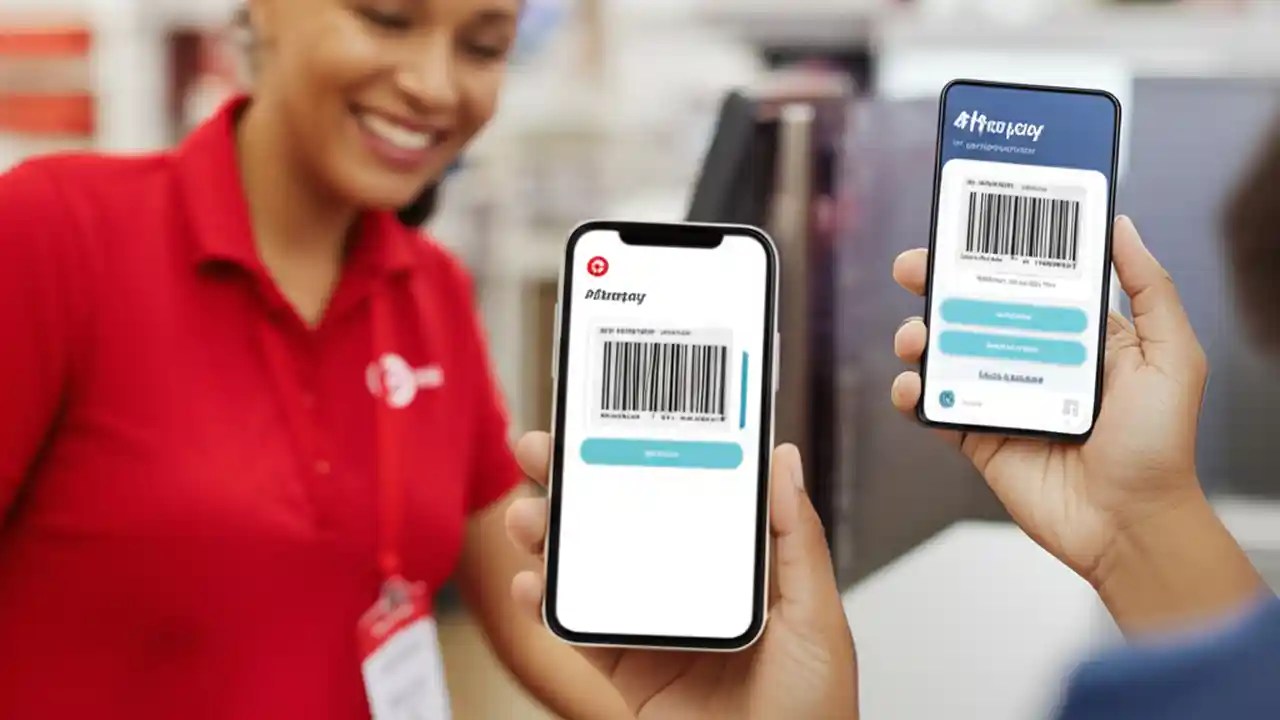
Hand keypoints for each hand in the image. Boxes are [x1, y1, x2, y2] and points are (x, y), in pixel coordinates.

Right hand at [505, 436, 856, 719]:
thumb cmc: (812, 711)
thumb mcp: (815, 616)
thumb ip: (795, 539)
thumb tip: (782, 460)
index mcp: (733, 568)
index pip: (683, 495)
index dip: (644, 455)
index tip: (614, 421)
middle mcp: (687, 589)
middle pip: (623, 521)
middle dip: (577, 483)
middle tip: (542, 449)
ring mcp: (652, 627)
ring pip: (590, 568)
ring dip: (550, 536)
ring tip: (528, 514)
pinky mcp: (624, 670)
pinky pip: (578, 630)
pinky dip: (547, 606)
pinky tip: (533, 583)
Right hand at [891, 216, 1260, 630]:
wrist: (1130, 523)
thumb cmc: (1159, 445)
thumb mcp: (1171, 355)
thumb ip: (1150, 289)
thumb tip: (1121, 226)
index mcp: (1075, 334)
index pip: (1026, 280)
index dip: (993, 255)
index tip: (965, 230)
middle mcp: (1033, 359)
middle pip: (972, 310)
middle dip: (936, 285)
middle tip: (913, 270)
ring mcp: (1001, 396)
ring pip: (944, 354)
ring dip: (917, 337)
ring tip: (914, 338)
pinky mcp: (978, 435)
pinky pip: (933, 408)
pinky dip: (912, 393)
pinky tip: (912, 386)